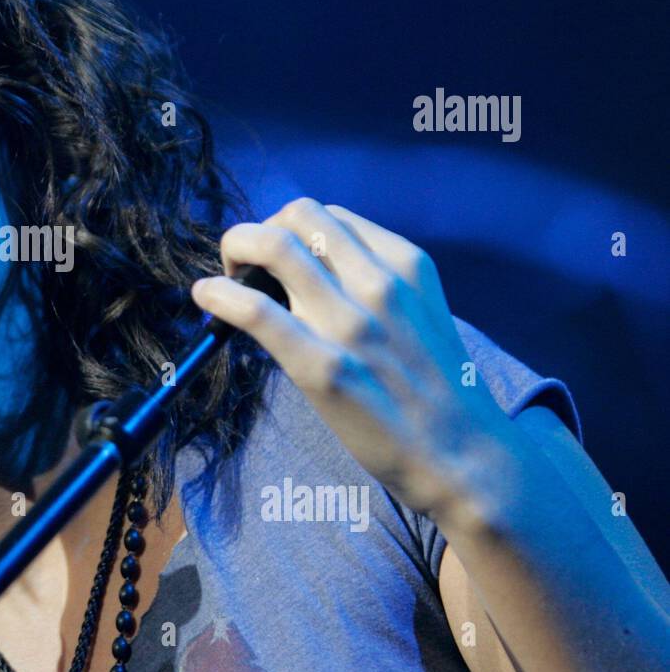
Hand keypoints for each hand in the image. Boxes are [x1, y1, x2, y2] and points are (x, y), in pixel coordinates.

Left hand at [191, 198, 518, 523]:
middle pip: (297, 215)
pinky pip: (255, 311)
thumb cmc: (434, 388)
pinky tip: (207, 297)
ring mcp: (351, 323)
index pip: (328, 216)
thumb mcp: (419, 313)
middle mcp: (379, 283)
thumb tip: (306, 269)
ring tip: (227, 281)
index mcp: (404, 264)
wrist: (463, 456)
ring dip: (235, 252)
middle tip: (245, 267)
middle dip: (260, 231)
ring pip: (273, 245)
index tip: (275, 260)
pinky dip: (219, 295)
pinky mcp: (323, 367)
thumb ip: (373, 283)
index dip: (289, 229)